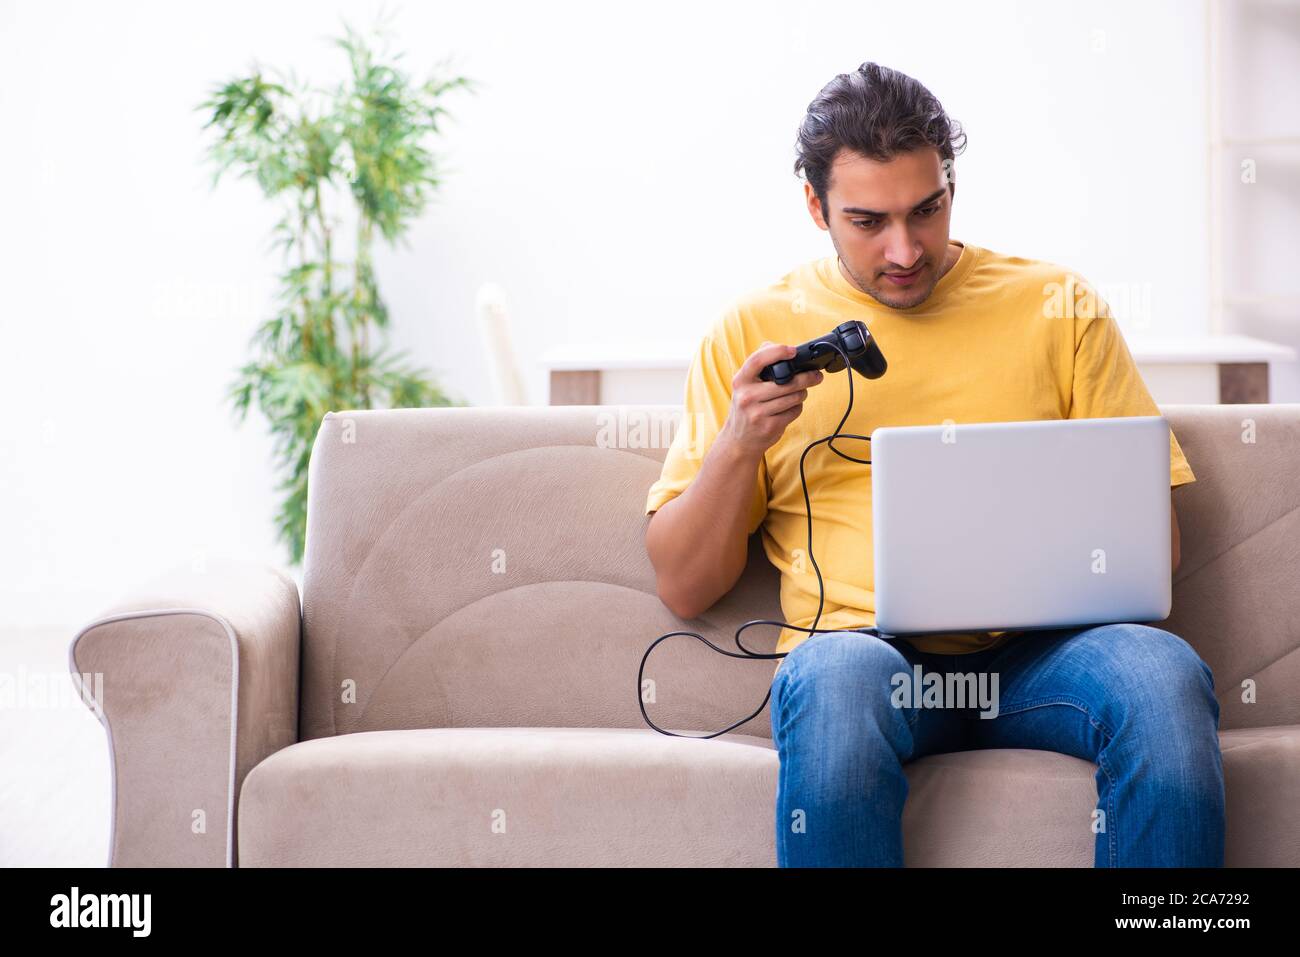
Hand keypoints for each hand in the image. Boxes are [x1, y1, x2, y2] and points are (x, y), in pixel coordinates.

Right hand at [720, 341, 824, 456]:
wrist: (738, 440)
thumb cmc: (747, 406)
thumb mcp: (744, 385)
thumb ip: (758, 366)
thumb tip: (779, 348)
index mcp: (740, 381)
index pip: (757, 360)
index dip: (777, 352)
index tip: (793, 351)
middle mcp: (746, 396)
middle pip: (786, 382)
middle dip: (806, 378)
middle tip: (816, 375)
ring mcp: (758, 413)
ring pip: (794, 397)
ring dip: (802, 394)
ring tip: (800, 393)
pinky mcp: (769, 426)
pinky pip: (794, 411)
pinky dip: (797, 408)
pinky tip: (791, 407)